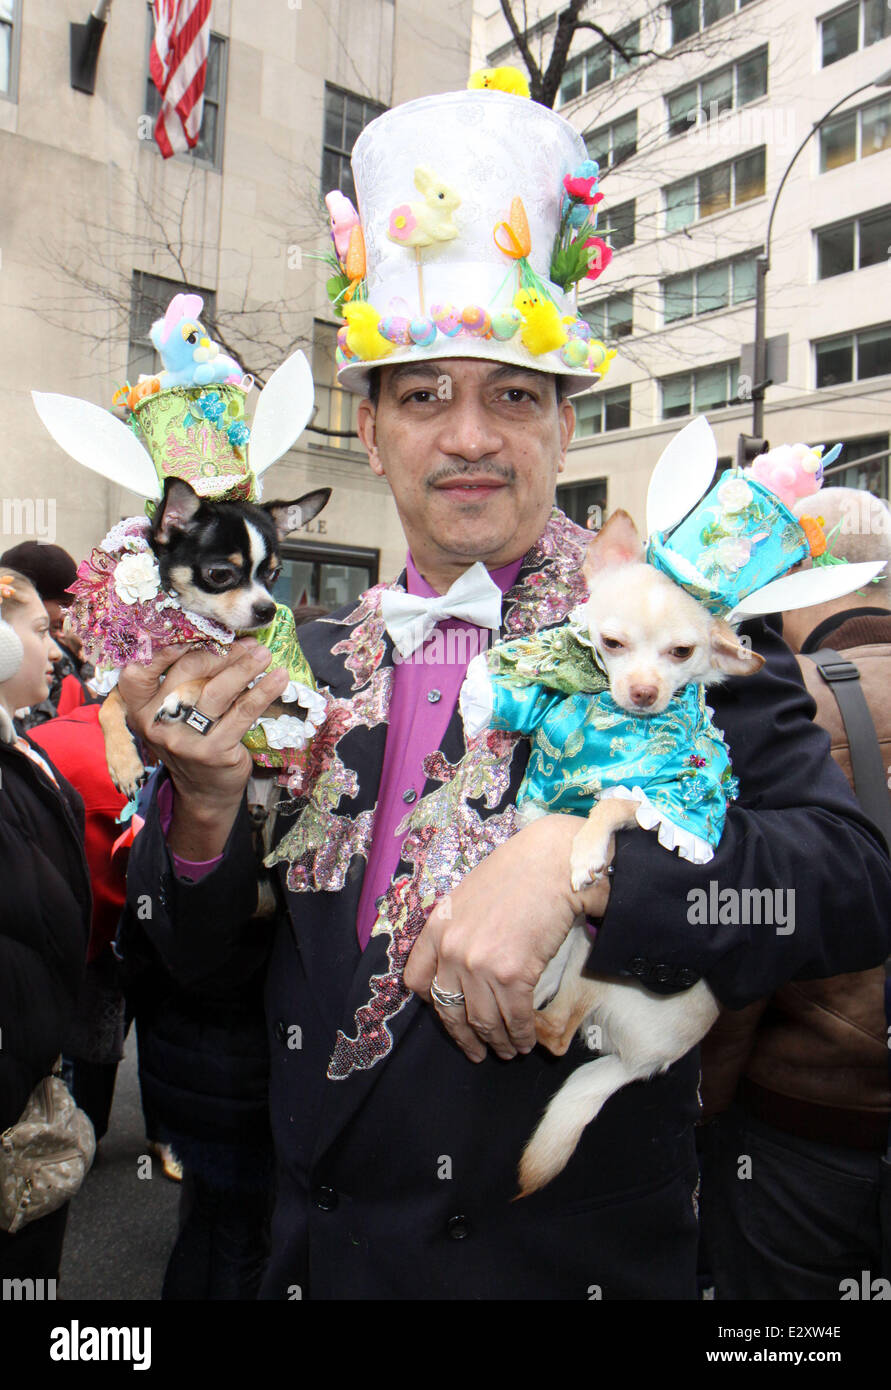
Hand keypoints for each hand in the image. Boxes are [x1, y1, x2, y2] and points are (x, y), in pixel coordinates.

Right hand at [116, 638, 289, 857]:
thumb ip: (182, 682)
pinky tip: (278, 678)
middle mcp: (156, 723)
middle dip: (220, 653)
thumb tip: (219, 637)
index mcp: (140, 709)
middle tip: (247, 642)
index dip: (162, 648)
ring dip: (244, 667)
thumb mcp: (175, 714)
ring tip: (264, 654)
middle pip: (187, 673)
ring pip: (217, 691)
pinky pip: (242, 713)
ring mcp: (184, 739)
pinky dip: (263, 692)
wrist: (205, 792)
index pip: (138, 672)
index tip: (193, 630)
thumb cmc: (192, 739)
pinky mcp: (212, 752)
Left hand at [403, 814, 611, 1062]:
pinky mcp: (512, 975)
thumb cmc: (518, 872)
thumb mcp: (470, 896)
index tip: (449, 1014)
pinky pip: (512, 1018)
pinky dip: (519, 1036)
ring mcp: (479, 965)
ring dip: (496, 1042)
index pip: (417, 981)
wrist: (552, 863)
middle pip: (449, 1009)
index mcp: (436, 927)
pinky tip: (526, 1042)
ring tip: (508, 1051)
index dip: (433, 1004)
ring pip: (482, 1020)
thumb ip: (461, 929)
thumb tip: (470, 961)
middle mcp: (451, 950)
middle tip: (477, 1051)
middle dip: (465, 1036)